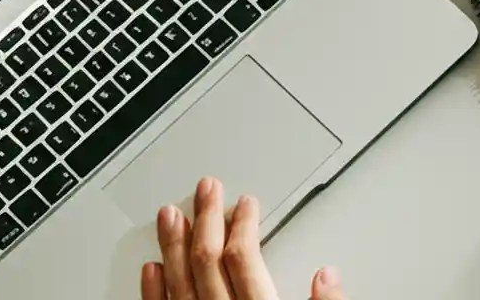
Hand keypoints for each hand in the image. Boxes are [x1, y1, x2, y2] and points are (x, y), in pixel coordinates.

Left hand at [141, 177, 346, 299]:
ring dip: (173, 244)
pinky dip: (154, 288)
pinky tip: (151, 266)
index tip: (246, 204)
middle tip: (206, 189)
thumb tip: (328, 275)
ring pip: (178, 280)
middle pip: (207, 260)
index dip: (243, 225)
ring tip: (171, 214)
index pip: (243, 258)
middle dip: (208, 218)